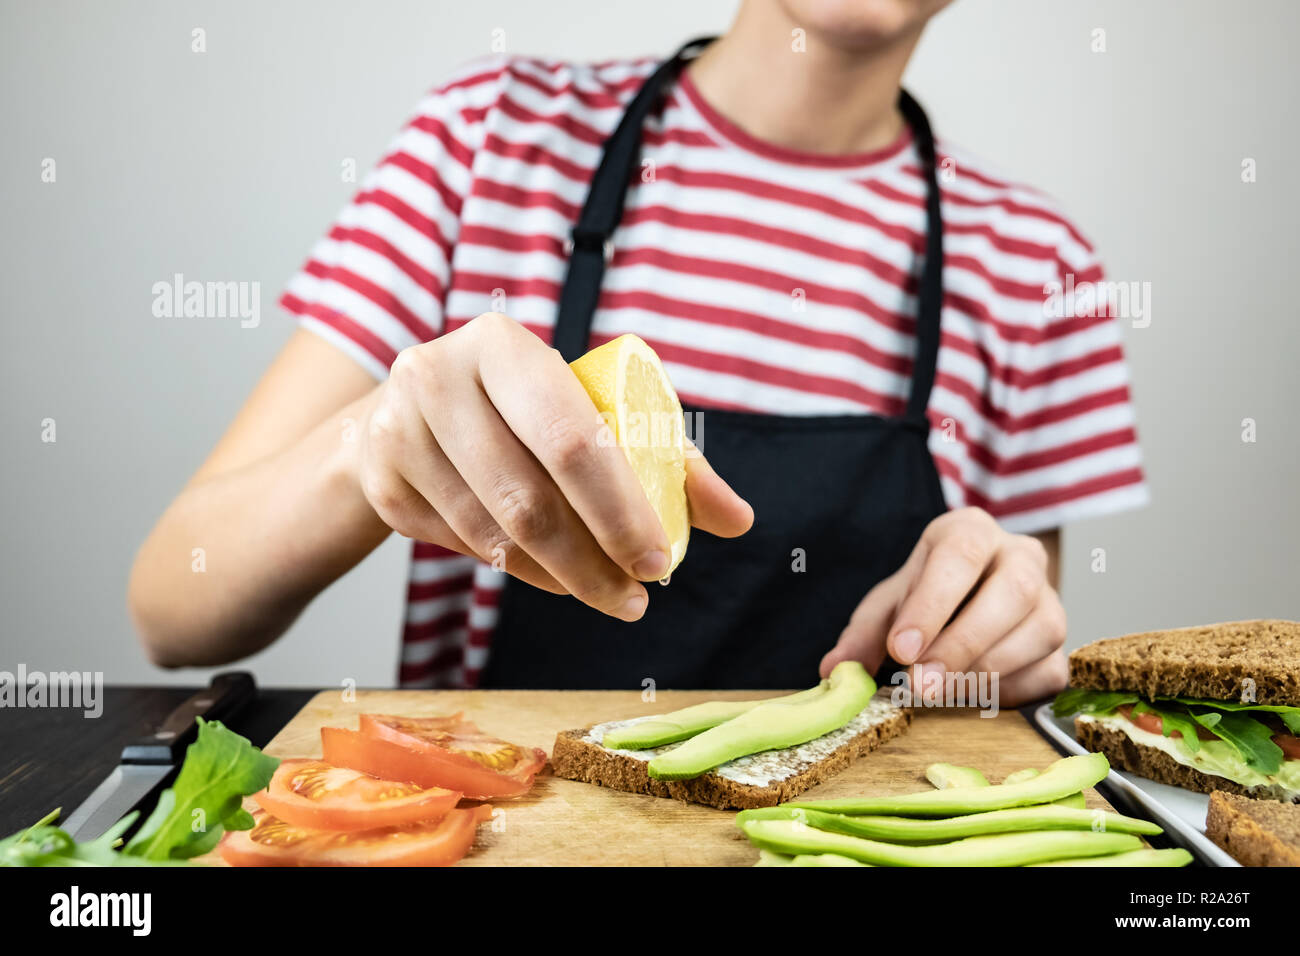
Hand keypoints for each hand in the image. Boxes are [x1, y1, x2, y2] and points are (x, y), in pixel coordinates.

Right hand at [356, 312, 753, 620]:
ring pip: (491, 535)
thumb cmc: (521, 411)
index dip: (620, 510)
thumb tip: (738, 519)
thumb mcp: (590, 413)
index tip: (657, 562)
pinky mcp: (379, 479)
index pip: (571, 438)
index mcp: (501, 343)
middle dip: (593, 562)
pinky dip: (511, 570)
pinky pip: (457, 547)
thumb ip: (666, 460)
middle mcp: (437, 375)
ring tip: (602, 592)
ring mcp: (397, 430)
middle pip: (528, 497)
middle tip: (635, 599)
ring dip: (557, 577)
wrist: (406, 414)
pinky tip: (543, 571)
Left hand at [819, 508, 1066, 706]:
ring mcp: (1051, 600)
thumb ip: (861, 636)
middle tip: (920, 684)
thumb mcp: (886, 608)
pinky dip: (1009, 690)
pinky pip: (1048, 670)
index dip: (931, 604)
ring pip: (1040, 631)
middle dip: (963, 643)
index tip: (901, 649)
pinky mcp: (1061, 647)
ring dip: (986, 670)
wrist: (970, 603)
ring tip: (939, 692)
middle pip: (1012, 591)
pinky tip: (972, 697)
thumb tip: (834, 670)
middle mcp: (1021, 556)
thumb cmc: (925, 600)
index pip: (960, 555)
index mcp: (971, 532)